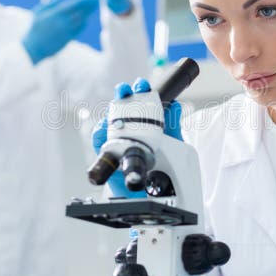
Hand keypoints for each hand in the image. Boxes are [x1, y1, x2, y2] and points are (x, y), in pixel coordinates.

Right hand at [22, 0, 97, 64]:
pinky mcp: (68, 39)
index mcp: (56, 13)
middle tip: (96, 1)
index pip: (75, 4)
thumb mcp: (37, 13)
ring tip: (92, 9)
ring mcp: (67, 31)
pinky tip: (86, 21)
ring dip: (87, 14)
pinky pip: (79, 30)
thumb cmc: (34, 29)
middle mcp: (63, 21)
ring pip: (81, 21)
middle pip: (81, 11)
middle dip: (90, 6)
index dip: (86, 0)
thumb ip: (48, 4)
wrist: (34, 48)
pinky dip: (83, 24)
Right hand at [92, 77, 182, 196]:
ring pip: (110, 116)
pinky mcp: (106, 149)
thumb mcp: (173, 144)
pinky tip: (105, 128)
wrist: (150, 190)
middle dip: (123, 93)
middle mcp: (130, 125)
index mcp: (146, 120)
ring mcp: (117, 136)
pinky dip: (100, 130)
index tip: (143, 85)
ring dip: (112, 109)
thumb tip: (176, 105)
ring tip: (117, 106)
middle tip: (126, 90)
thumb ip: (173, 126)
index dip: (141, 90)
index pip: (142, 100)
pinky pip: (98, 136)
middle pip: (123, 104)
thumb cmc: (161, 166)